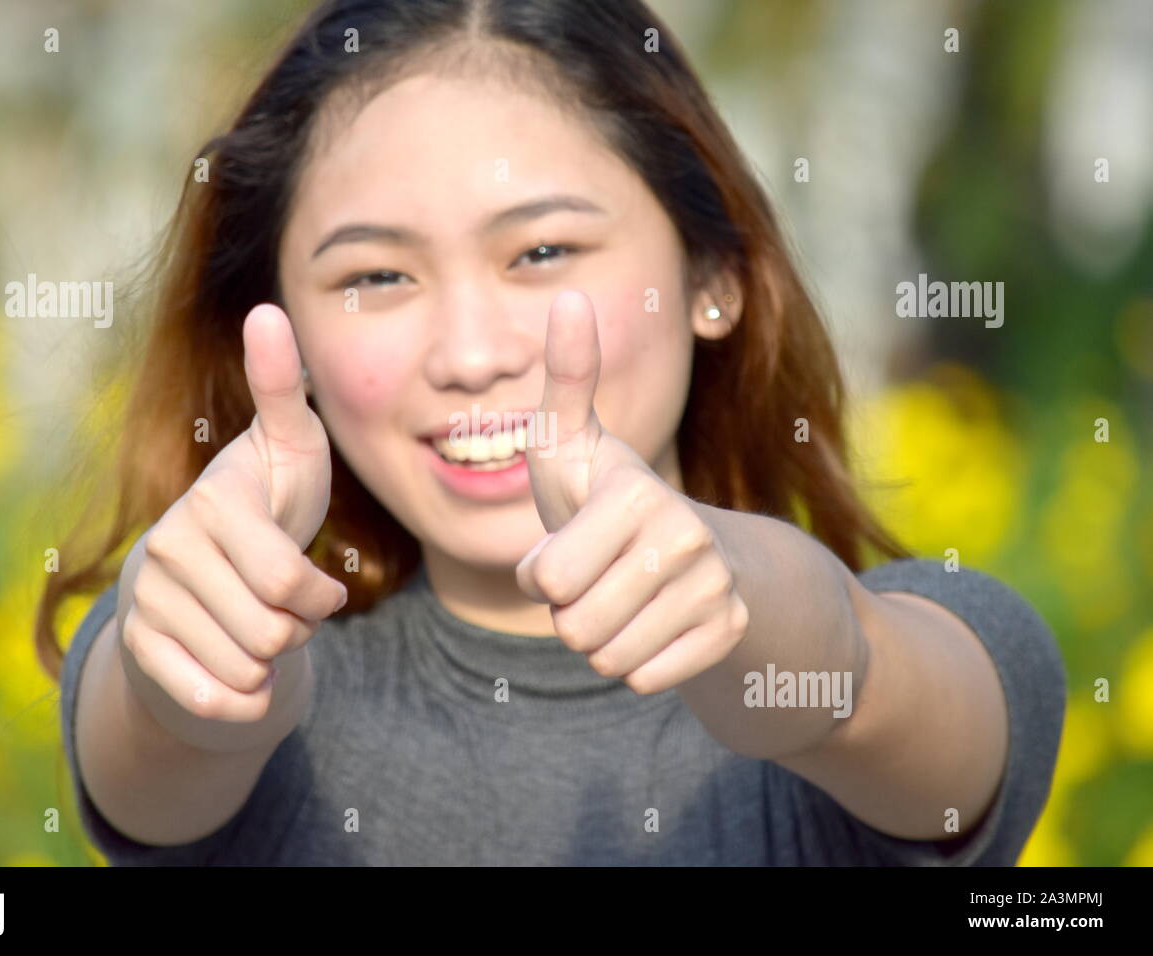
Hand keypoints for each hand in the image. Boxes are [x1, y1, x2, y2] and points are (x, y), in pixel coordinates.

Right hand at [118, 303, 346, 724]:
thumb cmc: (265, 501)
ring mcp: (146, 604)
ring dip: (270, 661)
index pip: (289, 584)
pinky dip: (242, 699)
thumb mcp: (288, 444)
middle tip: (284, 606)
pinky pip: (210, 702)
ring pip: (246, 671)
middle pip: (271, 635)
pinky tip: (243, 671)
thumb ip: (283, 386)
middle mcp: (166, 553)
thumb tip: (268, 309)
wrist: (203, 567)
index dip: (320, 598)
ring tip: (258, 623)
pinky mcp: (139, 650)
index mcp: (211, 508)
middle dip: (296, 630)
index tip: (320, 587)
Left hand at [516, 290, 748, 694]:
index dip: (543, 575)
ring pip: (609, 660)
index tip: (570, 547)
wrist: (700, 555)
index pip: (546, 580)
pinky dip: (639, 664)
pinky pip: (646, 680)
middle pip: (574, 627)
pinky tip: (656, 625)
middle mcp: (686, 537)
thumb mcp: (576, 443)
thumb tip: (570, 296)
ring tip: (626, 598)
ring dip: (603, 640)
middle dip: (572, 612)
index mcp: (636, 494)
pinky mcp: (731, 632)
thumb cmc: (611, 499)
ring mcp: (716, 588)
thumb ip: (566, 380)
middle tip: (600, 577)